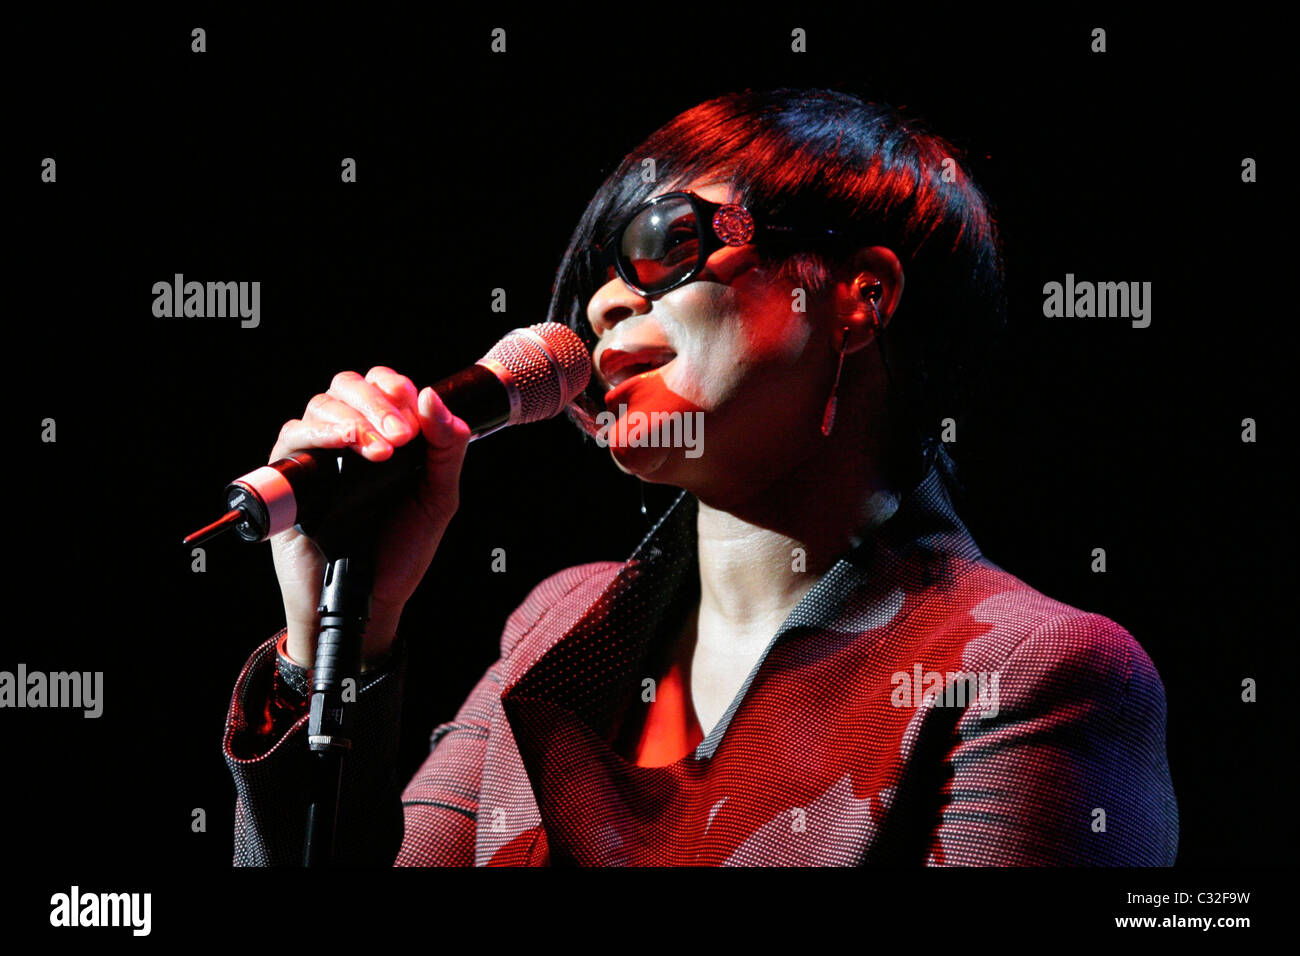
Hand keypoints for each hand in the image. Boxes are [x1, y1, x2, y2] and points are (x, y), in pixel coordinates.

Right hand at [267, 367, 470, 667]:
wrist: (372, 598)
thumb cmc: (401, 548)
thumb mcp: (438, 497)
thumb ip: (446, 448)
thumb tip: (432, 399)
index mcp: (384, 434)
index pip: (382, 384)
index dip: (396, 390)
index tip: (415, 420)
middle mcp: (348, 438)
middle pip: (349, 386)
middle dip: (377, 404)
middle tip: (401, 437)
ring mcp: (317, 454)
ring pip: (321, 405)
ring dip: (354, 420)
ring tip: (381, 454)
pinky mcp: (290, 477)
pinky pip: (293, 438)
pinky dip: (319, 433)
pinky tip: (345, 444)